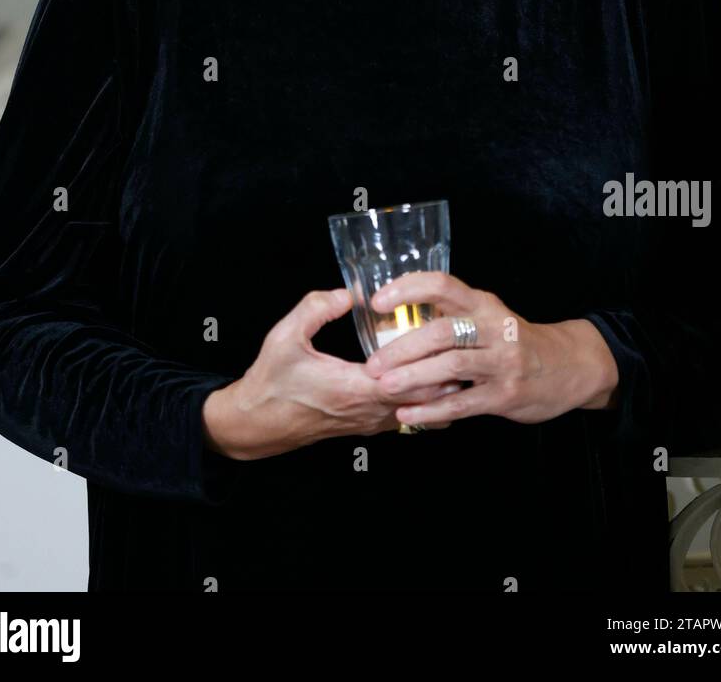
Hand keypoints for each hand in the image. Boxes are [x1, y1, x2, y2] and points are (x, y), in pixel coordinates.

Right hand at [202, 287, 462, 460]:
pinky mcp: (366, 427)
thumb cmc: (271, 382)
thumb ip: (315, 309)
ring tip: (456, 361)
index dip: (429, 360)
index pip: (408, 380)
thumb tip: (347, 293)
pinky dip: (425, 403)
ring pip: (419, 413)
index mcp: (352, 388)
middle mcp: (367, 411)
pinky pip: (407, 419)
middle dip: (446, 374)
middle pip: (424, 399)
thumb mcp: (284, 337)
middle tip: (464, 346)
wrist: (256, 423)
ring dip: (439, 390)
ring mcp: (368, 423)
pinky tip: (433, 381)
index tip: (447, 336)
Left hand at [362, 271, 619, 427]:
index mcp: (484, 304)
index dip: (407, 289)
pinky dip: (432, 410)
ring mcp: (502, 362)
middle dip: (402, 348)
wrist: (570, 366)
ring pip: (451, 366)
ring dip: (413, 378)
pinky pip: (463, 403)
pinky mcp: (506, 395)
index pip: (442, 285)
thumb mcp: (490, 315)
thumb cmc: (518, 339)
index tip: (377, 302)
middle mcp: (494, 328)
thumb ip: (454, 314)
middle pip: (441, 332)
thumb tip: (397, 318)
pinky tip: (408, 414)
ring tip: (385, 386)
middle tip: (373, 362)